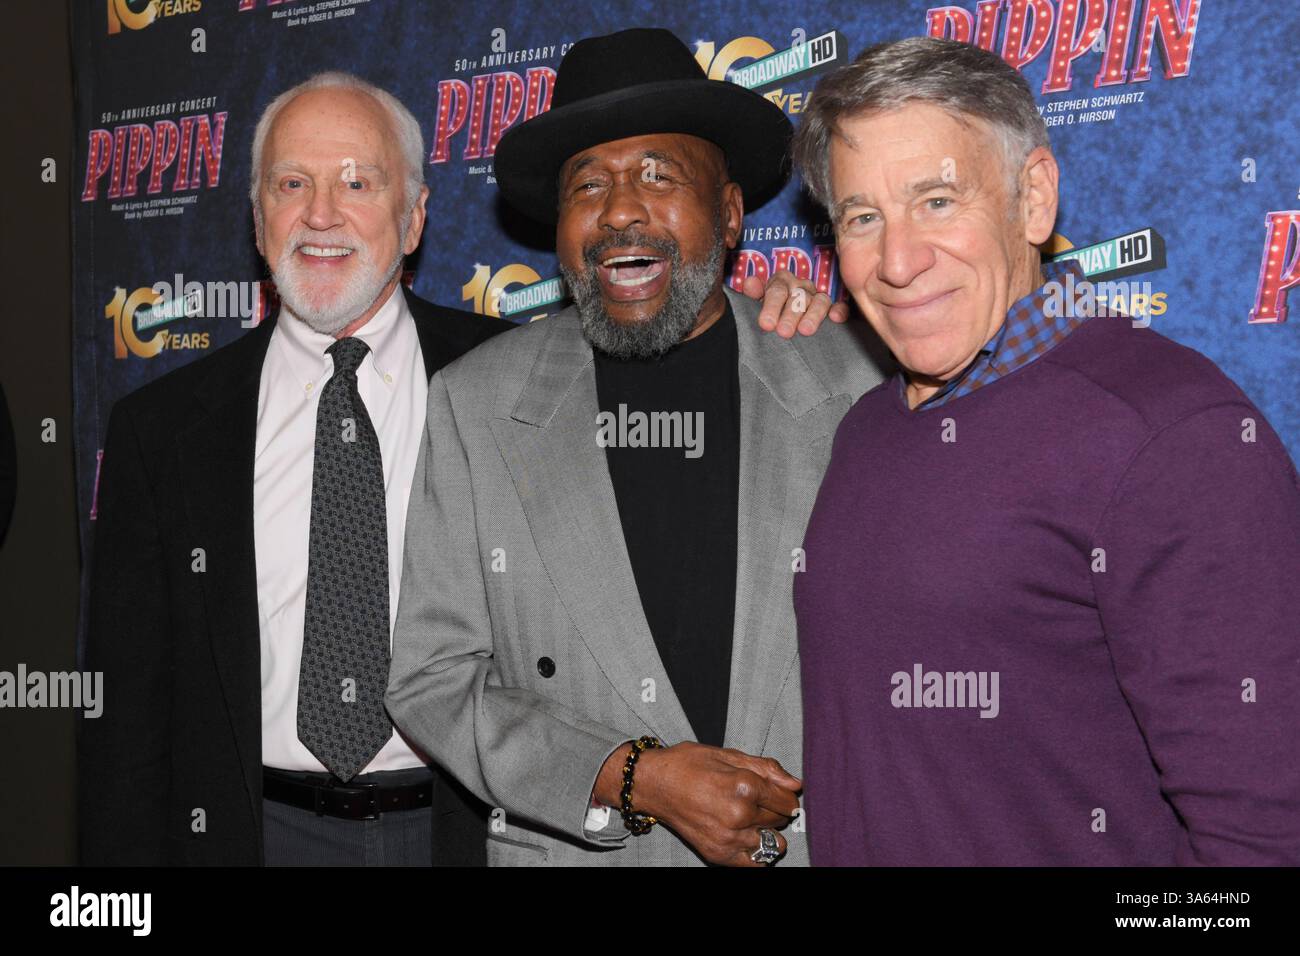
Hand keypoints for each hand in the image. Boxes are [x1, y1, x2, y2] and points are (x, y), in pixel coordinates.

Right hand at [597, 740, 801, 865]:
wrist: (652, 784)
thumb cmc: (687, 764)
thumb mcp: (728, 755)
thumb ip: (766, 768)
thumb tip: (796, 784)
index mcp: (743, 786)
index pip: (787, 799)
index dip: (785, 793)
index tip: (777, 790)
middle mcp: (738, 815)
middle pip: (780, 819)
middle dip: (774, 808)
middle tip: (756, 798)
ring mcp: (728, 838)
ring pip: (773, 841)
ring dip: (768, 830)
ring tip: (752, 818)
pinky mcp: (718, 854)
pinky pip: (756, 862)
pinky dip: (758, 851)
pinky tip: (748, 836)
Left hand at [742, 269, 848, 337]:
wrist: (785, 319)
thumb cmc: (771, 312)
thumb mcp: (758, 303)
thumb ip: (754, 294)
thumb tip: (749, 283)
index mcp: (782, 281)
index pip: (777, 291)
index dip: (771, 307)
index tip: (766, 324)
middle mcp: (801, 286)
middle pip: (798, 297)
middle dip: (790, 315)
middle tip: (784, 332)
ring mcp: (818, 296)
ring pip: (819, 301)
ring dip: (813, 315)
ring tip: (805, 331)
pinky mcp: (834, 308)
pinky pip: (840, 307)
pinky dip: (839, 311)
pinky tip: (835, 319)